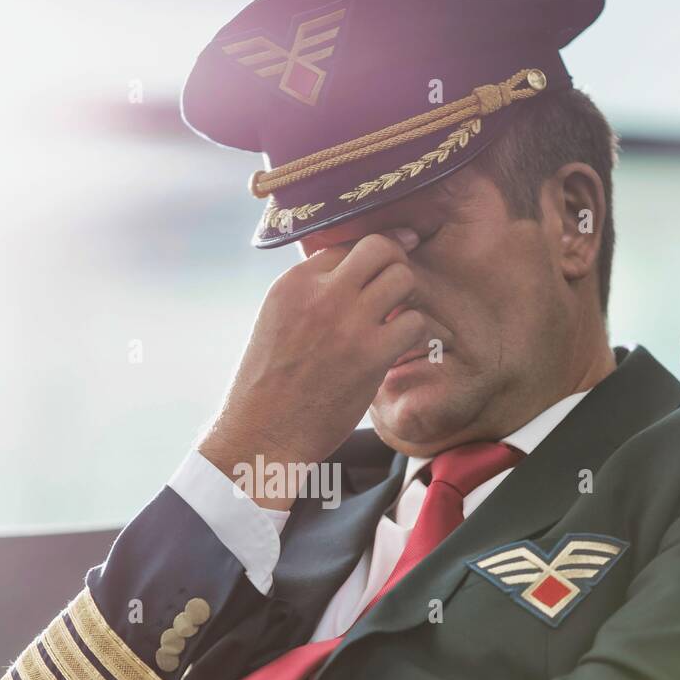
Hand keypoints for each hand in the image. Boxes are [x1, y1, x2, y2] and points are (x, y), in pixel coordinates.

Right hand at [199, 229, 432, 506]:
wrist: (262, 434)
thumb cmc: (268, 386)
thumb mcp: (275, 322)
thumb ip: (309, 297)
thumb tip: (347, 280)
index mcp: (293, 283)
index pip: (344, 245)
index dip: (365, 259)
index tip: (379, 271)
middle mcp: (320, 294)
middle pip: (379, 247)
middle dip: (394, 263)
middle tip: (396, 289)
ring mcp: (347, 322)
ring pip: (403, 277)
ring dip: (408, 298)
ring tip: (398, 320)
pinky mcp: (370, 354)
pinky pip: (415, 322)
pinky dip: (416, 333)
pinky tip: (403, 348)